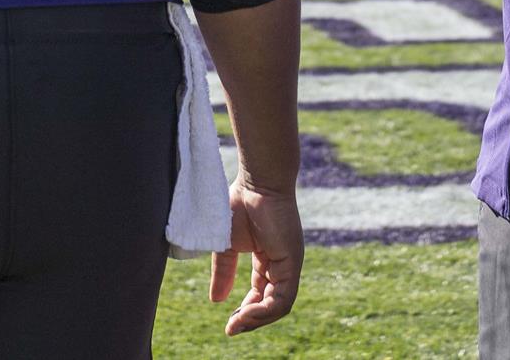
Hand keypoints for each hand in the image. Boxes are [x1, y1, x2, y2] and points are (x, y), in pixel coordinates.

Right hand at [210, 180, 300, 335]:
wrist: (256, 182)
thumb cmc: (241, 205)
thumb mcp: (226, 247)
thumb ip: (223, 272)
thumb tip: (216, 301)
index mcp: (268, 258)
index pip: (262, 293)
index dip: (247, 310)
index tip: (229, 322)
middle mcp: (282, 263)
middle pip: (271, 303)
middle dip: (251, 319)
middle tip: (232, 328)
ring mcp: (290, 263)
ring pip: (279, 306)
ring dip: (257, 319)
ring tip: (237, 323)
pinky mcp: (292, 262)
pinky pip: (284, 298)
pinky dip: (265, 311)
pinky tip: (246, 313)